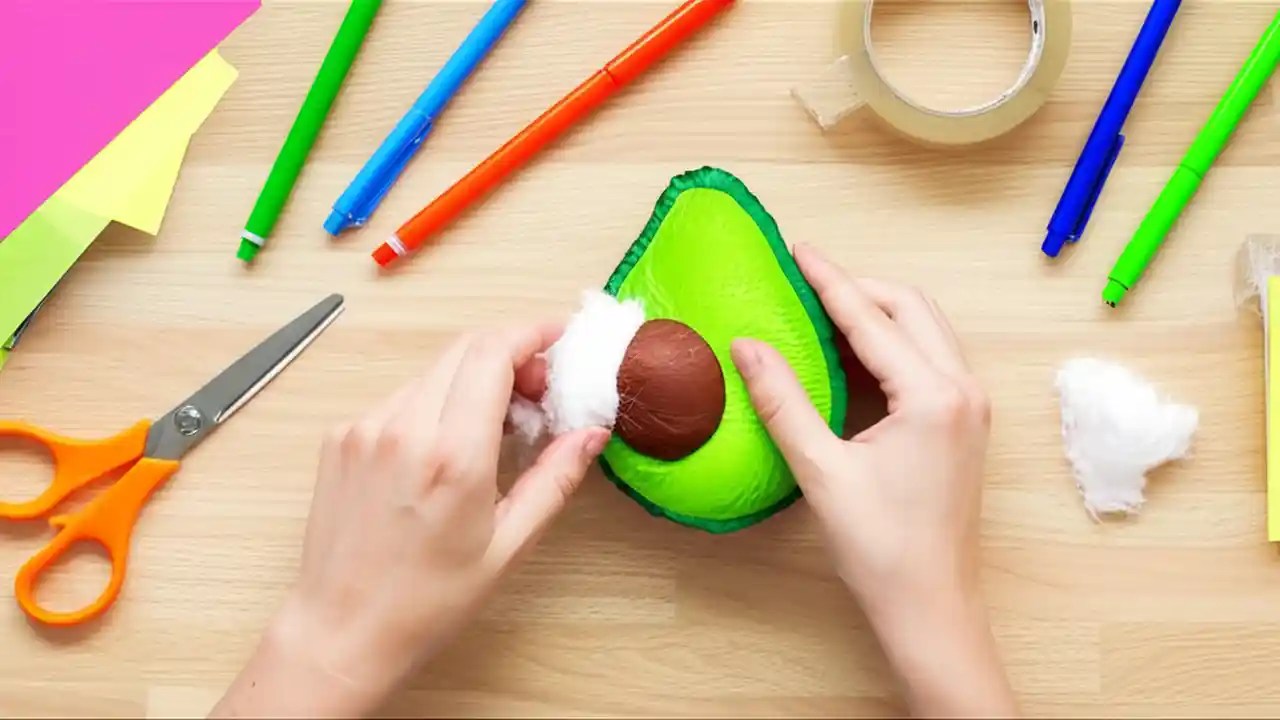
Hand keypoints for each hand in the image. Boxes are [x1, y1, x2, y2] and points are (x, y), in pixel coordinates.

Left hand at [211, 326, 609, 717]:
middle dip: (510, 352)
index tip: (558, 335)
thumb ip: (553, 479)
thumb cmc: (424, 602)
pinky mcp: (341, 436)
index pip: (493, 352)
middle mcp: (403, 428)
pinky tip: (447, 445)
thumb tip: (590, 434)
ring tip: (496, 424)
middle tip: (538, 386)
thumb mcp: (507, 546)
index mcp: (452, 456)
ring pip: (434, 372)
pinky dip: (434, 403)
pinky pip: (400, 398)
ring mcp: (364, 428)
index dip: (532, 332)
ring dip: (472, 379)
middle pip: (465, 348)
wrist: (341, 630)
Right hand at [731, 244, 1013, 716]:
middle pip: (908, 307)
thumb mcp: (821, 471)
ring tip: (820, 308)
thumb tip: (747, 345)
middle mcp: (962, 390)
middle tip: (803, 277)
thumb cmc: (882, 549)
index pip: (871, 317)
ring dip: (875, 312)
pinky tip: (849, 354)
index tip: (796, 249)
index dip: (828, 279)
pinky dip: (890, 343)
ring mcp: (970, 407)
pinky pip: (928, 359)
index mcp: (933, 397)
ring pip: (923, 329)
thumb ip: (783, 400)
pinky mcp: (963, 424)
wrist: (932, 607)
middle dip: (855, 286)